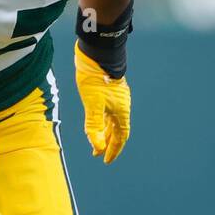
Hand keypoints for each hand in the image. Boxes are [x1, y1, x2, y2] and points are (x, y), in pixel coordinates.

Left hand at [74, 41, 130, 163]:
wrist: (96, 55)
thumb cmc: (94, 79)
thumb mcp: (92, 105)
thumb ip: (94, 126)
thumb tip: (97, 147)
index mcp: (121, 111)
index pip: (120, 136)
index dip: (114, 149)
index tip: (106, 160)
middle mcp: (121, 106)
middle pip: (117, 130)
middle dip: (108, 143)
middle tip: (98, 153)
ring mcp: (116, 98)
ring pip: (112, 121)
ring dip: (104, 132)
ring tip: (95, 141)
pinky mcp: (109, 91)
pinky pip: (108, 111)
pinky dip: (102, 121)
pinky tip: (95, 122)